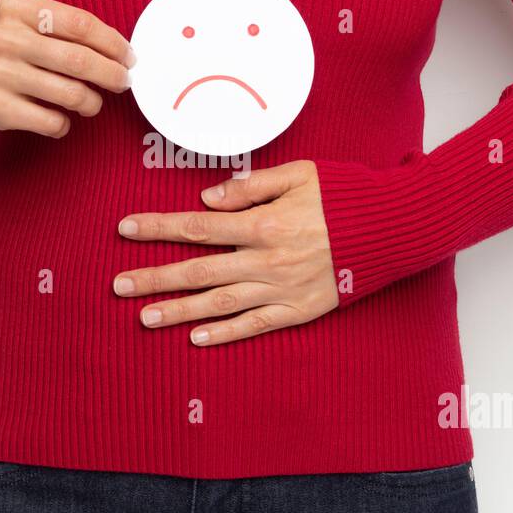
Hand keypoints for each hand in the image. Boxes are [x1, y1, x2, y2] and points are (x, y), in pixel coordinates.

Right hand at [0, 0, 133, 136]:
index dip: (113, 43)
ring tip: (92, 102)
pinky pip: (52, 122)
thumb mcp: (25, 17)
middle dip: (112, 74)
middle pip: (80, 60)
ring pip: (71, 94)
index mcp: (18, 7)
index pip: (81, 24)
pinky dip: (65, 124)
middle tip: (123, 81)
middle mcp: (6, 38)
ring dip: (92, 102)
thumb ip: (65, 25)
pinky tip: (62, 118)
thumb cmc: (6, 43)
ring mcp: (0, 74)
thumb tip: (119, 51)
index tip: (128, 56)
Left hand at [113, 160, 339, 345]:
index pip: (197, 227)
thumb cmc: (347, 195)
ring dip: (178, 311)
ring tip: (144, 317)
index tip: (125, 229)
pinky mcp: (299, 310)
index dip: (158, 228)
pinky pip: (255, 325)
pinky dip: (225, 334)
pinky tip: (196, 339)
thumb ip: (250, 186)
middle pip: (198, 272)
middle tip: (118, 286)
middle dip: (154, 278)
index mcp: (263, 224)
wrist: (394, 229)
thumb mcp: (300, 174)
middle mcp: (266, 261)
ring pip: (219, 304)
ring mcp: (282, 289)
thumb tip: (207, 200)